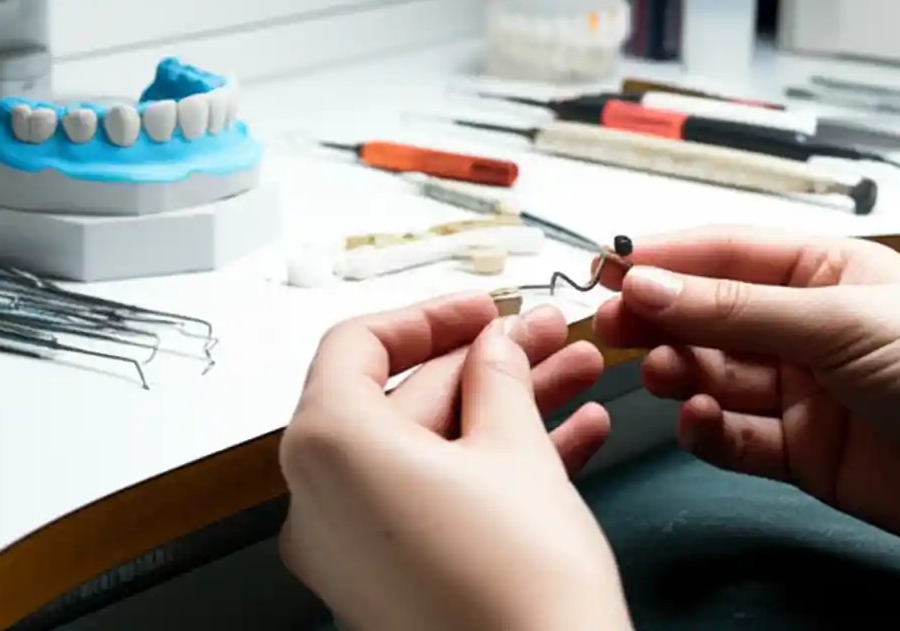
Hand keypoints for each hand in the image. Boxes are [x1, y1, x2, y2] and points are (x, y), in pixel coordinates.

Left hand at [279, 293, 631, 630]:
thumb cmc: (519, 591)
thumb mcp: (515, 450)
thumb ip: (498, 376)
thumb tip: (495, 344)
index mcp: (330, 449)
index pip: (358, 346)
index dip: (430, 316)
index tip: (485, 308)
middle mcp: (322, 500)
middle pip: (404, 399)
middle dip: (490, 364)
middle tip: (549, 337)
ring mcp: (353, 548)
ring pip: (433, 450)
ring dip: (507, 410)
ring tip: (577, 376)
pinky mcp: (391, 581)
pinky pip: (437, 500)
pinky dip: (494, 467)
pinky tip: (569, 439)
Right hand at [592, 227, 899, 567]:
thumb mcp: (842, 321)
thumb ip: (736, 309)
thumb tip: (650, 282)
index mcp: (824, 270)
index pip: (724, 252)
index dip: (662, 257)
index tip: (604, 266)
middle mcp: (806, 326)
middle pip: (708, 314)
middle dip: (660, 318)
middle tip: (613, 327)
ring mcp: (802, 390)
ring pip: (714, 375)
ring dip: (682, 374)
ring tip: (666, 376)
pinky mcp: (801, 451)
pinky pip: (734, 436)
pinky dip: (708, 430)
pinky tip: (702, 423)